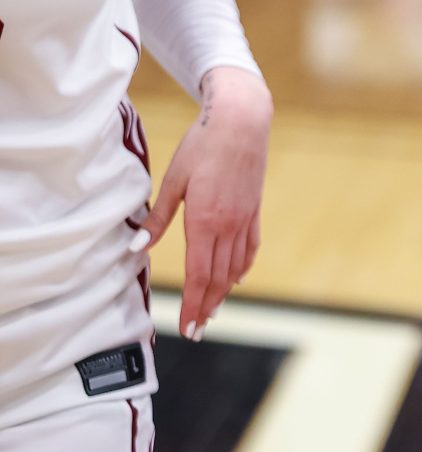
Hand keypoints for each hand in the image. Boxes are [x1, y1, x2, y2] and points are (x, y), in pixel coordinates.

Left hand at [145, 66, 271, 338]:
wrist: (242, 120)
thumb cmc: (203, 145)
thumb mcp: (174, 179)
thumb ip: (158, 217)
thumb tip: (137, 246)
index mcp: (205, 220)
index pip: (198, 273)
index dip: (191, 303)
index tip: (187, 327)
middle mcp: (228, 225)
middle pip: (218, 277)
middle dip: (206, 306)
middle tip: (197, 330)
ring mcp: (245, 218)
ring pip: (236, 266)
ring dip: (223, 292)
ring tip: (213, 311)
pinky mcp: (254, 209)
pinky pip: (250, 246)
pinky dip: (243, 267)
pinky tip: (238, 278)